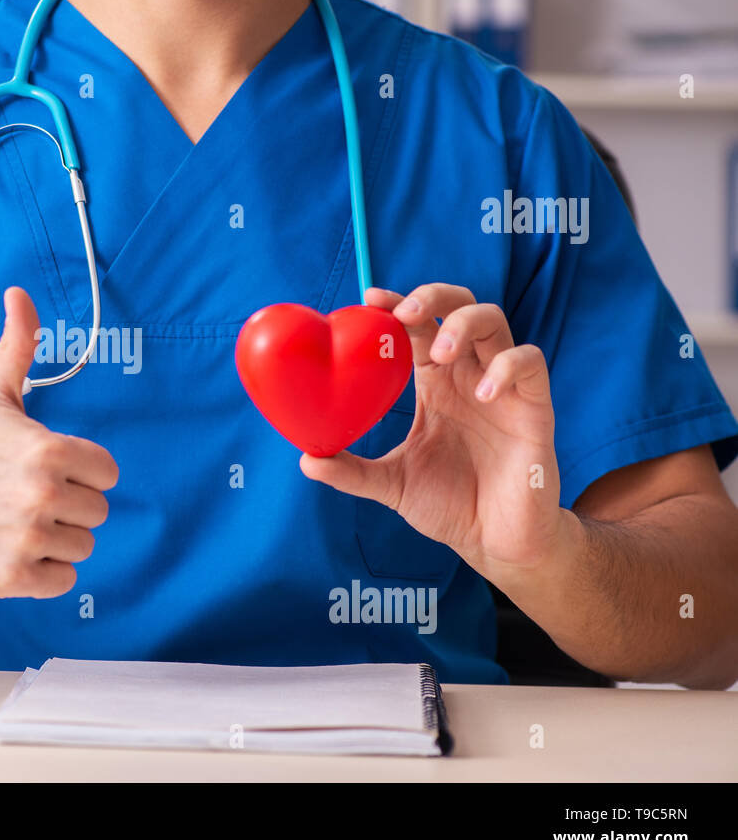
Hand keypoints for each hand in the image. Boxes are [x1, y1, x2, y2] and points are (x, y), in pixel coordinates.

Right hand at [0, 287, 118, 597]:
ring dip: (56, 540)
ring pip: (82, 548)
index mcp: (48, 449)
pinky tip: (13, 550)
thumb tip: (18, 294)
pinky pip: (62, 582)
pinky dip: (43, 573)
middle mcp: (42, 495)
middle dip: (68, 507)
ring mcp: (27, 539)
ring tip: (15, 523)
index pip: (107, 472)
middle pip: (97, 512)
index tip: (47, 470)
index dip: (81, 471)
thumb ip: (17, 346)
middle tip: (25, 498)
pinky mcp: (11, 576)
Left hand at [299, 284, 574, 579]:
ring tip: (439, 352)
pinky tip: (481, 394)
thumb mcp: (391, 485)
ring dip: (464, 325)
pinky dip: (506, 367)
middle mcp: (468, 374)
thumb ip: (351, 472)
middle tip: (404, 315)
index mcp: (435, 383)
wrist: (494, 541)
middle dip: (433, 297)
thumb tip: (305, 460)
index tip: (369, 299)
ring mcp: (503, 387)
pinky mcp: (534, 408)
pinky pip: (531, 364)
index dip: (396, 306)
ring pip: (495, 322)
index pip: (418, 328)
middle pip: (460, 305)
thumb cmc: (449, 505)